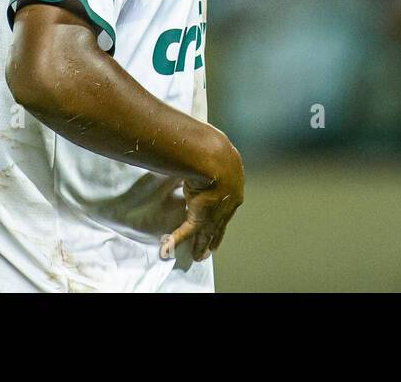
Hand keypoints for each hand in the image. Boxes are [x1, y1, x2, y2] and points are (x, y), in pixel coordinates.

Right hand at [160, 143, 242, 262]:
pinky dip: (176, 240)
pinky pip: (185, 232)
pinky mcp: (199, 218)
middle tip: (211, 249)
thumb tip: (202, 143)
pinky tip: (167, 249)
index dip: (222, 215)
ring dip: (200, 246)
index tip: (219, 222)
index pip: (227, 205)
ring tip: (197, 257)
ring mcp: (214, 214)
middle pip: (220, 225)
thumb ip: (210, 156)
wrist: (214, 160)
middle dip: (215, 236)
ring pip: (207, 234)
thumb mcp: (216, 154)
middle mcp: (228, 205)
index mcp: (234, 188)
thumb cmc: (216, 150)